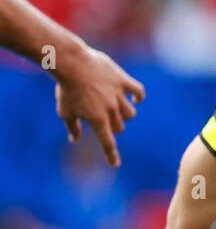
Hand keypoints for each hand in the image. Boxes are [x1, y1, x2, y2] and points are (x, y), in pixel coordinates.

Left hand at [54, 44, 145, 167]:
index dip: (111, 155)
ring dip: (124, 114)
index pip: (107, 142)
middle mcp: (111, 110)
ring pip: (130, 113)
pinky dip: (138, 97)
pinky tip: (136, 98)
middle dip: (113, 127)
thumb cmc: (66, 89)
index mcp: (97, 120)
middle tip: (104, 120)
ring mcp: (119, 95)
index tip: (115, 164)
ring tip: (115, 108)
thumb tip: (74, 140)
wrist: (72, 64)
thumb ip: (72, 127)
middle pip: (119, 127)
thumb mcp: (65, 111)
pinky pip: (138, 91)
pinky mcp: (123, 81)